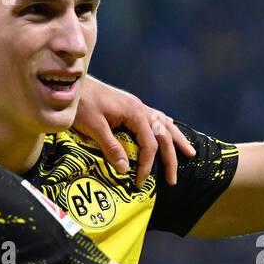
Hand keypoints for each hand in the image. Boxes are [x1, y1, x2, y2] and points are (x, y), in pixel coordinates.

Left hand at [73, 76, 195, 188]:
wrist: (72, 82)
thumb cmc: (81, 103)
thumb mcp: (94, 126)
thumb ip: (111, 147)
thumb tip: (125, 170)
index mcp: (135, 113)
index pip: (150, 145)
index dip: (147, 165)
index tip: (140, 181)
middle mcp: (141, 108)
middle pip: (164, 135)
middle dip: (171, 159)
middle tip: (173, 180)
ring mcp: (137, 105)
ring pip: (165, 124)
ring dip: (177, 140)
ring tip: (190, 153)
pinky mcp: (131, 105)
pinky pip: (156, 116)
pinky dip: (166, 125)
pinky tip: (170, 125)